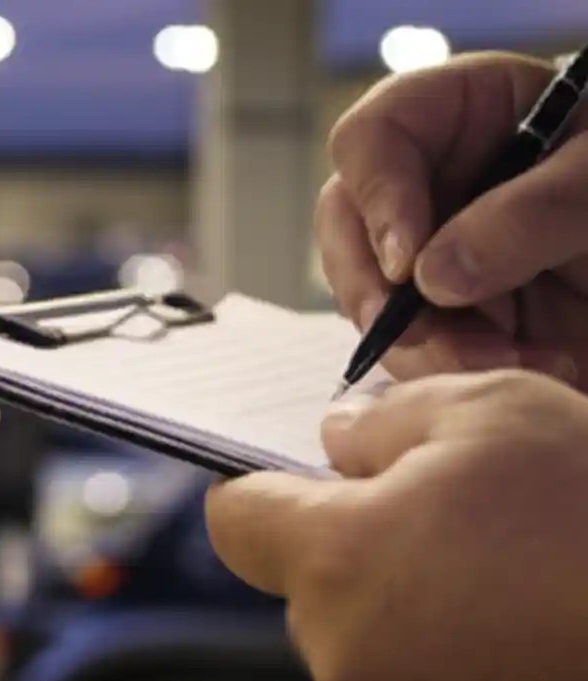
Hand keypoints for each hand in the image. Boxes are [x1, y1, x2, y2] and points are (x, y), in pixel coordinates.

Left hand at [206, 370, 587, 680]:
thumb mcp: (491, 410)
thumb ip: (383, 419)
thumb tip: (337, 438)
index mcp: (334, 557)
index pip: (235, 519)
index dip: (267, 487)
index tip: (314, 475)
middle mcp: (345, 650)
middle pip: (299, 581)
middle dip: (349, 541)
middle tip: (445, 511)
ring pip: (359, 633)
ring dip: (402, 597)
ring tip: (500, 569)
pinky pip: (410, 680)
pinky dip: (443, 650)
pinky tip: (512, 620)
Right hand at [318, 52, 587, 387]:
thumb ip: (528, 216)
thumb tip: (429, 279)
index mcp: (452, 113)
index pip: (369, 140)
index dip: (376, 201)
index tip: (405, 266)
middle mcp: (422, 181)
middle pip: (346, 232)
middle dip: (379, 297)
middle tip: (426, 339)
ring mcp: (429, 249)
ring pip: (372, 303)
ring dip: (425, 347)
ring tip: (510, 363)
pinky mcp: (450, 311)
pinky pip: (418, 349)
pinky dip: (455, 372)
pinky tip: (520, 372)